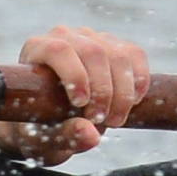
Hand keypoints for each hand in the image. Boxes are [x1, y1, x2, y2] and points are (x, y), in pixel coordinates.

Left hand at [13, 25, 154, 154]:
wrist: (52, 120)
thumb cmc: (41, 128)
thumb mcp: (46, 139)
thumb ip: (65, 136)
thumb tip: (92, 135)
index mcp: (37, 49)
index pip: (58, 50)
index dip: (74, 75)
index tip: (81, 104)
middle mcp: (65, 36)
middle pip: (94, 53)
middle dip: (104, 91)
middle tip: (102, 122)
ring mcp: (93, 38)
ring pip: (118, 55)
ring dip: (123, 92)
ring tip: (114, 121)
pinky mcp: (115, 45)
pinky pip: (135, 55)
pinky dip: (139, 80)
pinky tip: (133, 103)